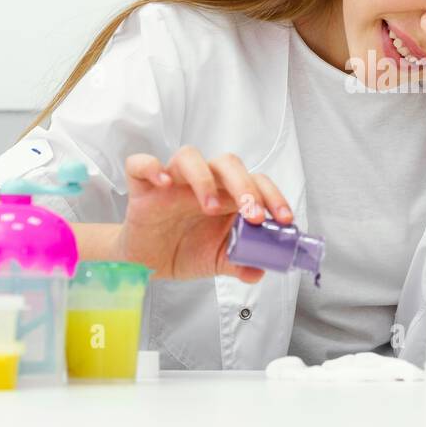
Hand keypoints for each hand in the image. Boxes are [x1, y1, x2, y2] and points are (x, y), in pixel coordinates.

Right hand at [112, 147, 294, 283]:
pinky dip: (152, 168)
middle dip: (245, 186)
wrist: (150, 262)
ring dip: (205, 179)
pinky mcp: (143, 186)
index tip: (284, 219)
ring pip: (190, 156)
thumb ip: (240, 262)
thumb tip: (260, 270)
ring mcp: (173, 181)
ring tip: (211, 207)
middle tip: (253, 215)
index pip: (256, 182)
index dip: (273, 197)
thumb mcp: (218, 260)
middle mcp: (203, 181)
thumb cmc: (185, 250)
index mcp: (227, 195)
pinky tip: (163, 183)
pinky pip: (141, 165)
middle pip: (227, 164)